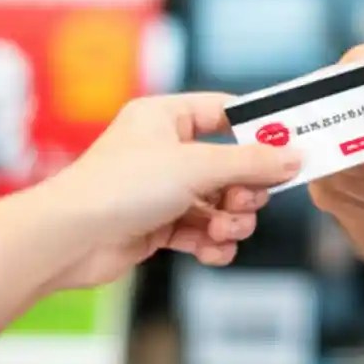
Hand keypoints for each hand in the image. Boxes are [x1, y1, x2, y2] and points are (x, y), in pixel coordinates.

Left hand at [41, 93, 302, 290]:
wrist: (68, 239)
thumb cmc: (120, 187)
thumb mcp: (197, 167)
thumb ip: (251, 163)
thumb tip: (295, 157)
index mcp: (165, 117)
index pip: (223, 112)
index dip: (257, 129)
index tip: (290, 145)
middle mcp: (162, 150)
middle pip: (228, 164)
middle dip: (244, 188)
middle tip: (247, 201)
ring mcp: (159, 189)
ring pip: (217, 202)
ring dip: (230, 220)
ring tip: (225, 231)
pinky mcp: (154, 225)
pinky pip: (199, 231)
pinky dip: (211, 243)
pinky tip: (213, 251)